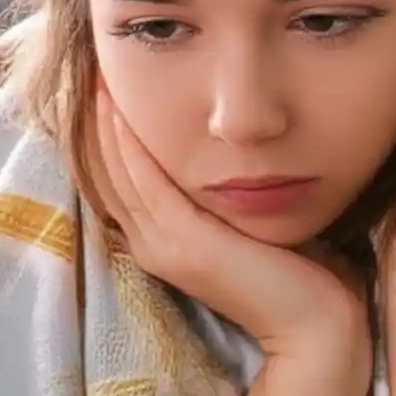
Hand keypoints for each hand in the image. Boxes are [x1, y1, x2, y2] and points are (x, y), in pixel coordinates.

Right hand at [88, 85, 370, 365]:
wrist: (315, 326)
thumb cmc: (297, 273)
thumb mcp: (248, 223)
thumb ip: (226, 196)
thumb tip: (231, 157)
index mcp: (162, 243)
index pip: (116, 182)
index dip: (100, 136)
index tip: (96, 87)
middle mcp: (151, 244)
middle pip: (104, 173)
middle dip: (91, 121)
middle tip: (80, 69)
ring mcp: (162, 245)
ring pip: (114, 172)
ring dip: (98, 122)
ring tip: (89, 74)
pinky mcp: (184, 241)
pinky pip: (141, 179)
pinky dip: (124, 140)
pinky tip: (114, 102)